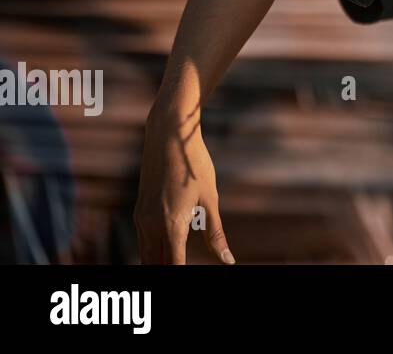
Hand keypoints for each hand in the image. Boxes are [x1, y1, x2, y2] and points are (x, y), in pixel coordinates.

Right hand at [134, 100, 233, 264]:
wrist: (168, 137)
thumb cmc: (195, 165)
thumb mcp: (210, 199)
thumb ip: (216, 233)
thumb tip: (228, 260)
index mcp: (172, 224)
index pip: (173, 265)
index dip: (180, 275)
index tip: (191, 279)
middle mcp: (151, 225)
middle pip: (155, 263)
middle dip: (166, 271)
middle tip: (182, 272)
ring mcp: (141, 218)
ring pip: (146, 254)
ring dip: (157, 264)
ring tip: (172, 267)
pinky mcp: (139, 211)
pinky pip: (143, 241)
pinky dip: (152, 252)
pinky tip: (162, 255)